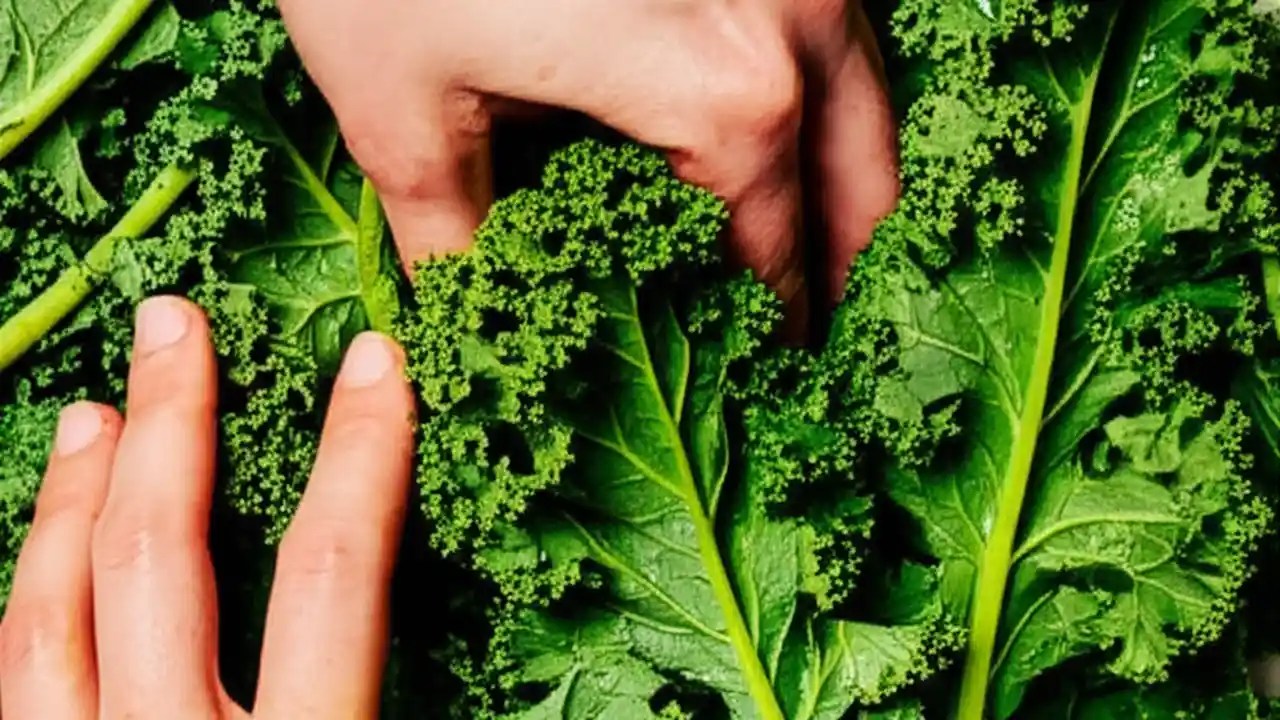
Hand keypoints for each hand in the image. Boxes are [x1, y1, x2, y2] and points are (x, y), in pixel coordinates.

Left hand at [0, 297, 415, 718]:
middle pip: (156, 560)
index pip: (330, 576)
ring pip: (48, 619)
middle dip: (168, 425)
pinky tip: (46, 561)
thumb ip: (399, 695)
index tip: (376, 364)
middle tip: (171, 325)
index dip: (359, 458)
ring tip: (87, 416)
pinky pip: (11, 679)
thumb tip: (469, 626)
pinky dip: (33, 596)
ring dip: (71, 500)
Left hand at [276, 0, 897, 324]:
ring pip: (871, 99)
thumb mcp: (407, 119)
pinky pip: (840, 33)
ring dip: (851, 183)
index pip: (775, 249)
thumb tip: (474, 317)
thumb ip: (459, 245)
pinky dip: (830, 103)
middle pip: (864, 180)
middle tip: (811, 330)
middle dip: (845, 265)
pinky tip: (784, 135)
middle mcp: (794, 19)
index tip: (768, 369)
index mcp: (722, 94)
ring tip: (812, 249)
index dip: (774, 321)